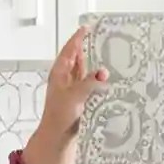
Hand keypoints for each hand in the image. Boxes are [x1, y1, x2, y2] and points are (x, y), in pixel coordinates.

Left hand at [39, 25, 108, 139]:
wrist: (57, 135)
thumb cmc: (60, 115)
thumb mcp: (75, 96)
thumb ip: (89, 82)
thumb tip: (103, 72)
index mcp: (59, 73)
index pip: (69, 50)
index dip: (77, 38)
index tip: (87, 27)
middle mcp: (65, 78)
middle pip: (76, 57)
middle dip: (86, 47)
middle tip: (100, 37)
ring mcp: (71, 88)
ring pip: (83, 69)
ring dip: (92, 61)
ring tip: (105, 52)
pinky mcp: (79, 98)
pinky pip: (88, 82)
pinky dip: (95, 77)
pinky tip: (105, 76)